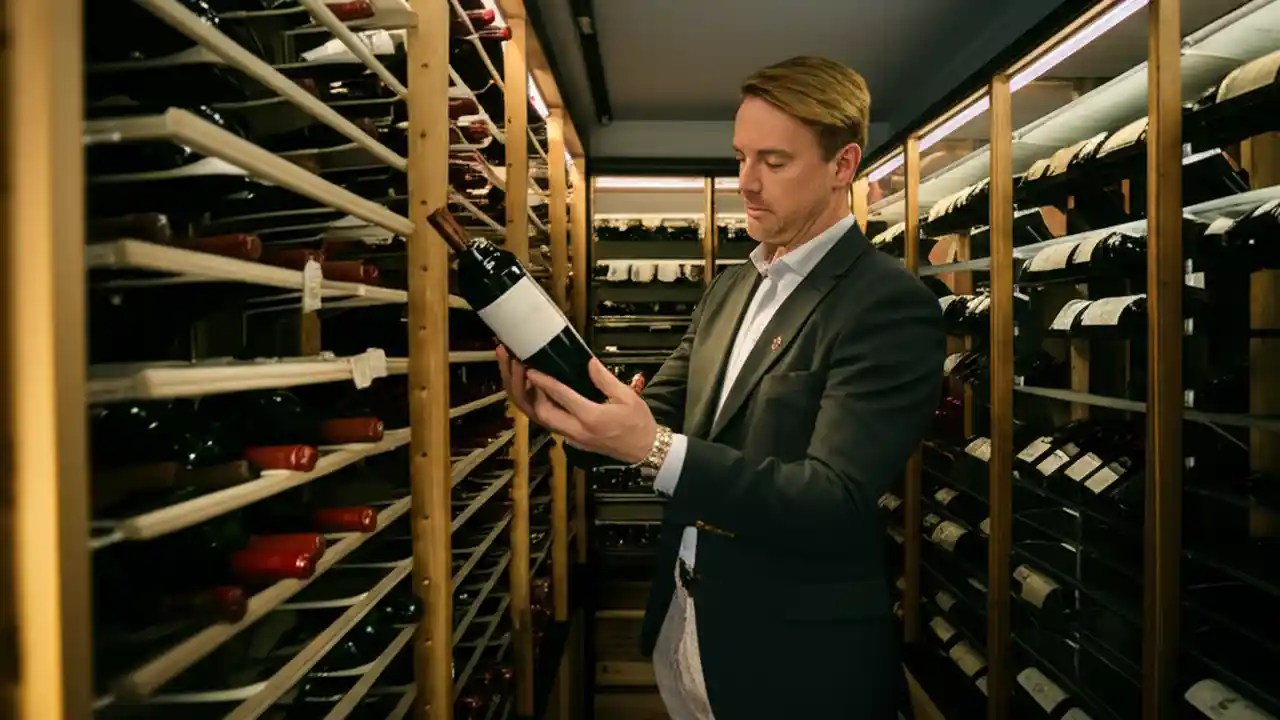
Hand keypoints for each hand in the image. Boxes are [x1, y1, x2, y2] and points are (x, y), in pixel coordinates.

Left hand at [496, 345, 656, 464]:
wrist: (644, 450)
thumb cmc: (638, 423)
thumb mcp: (627, 397)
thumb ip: (605, 380)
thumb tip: (589, 363)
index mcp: (591, 418)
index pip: (561, 397)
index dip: (543, 382)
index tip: (531, 369)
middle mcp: (577, 430)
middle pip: (542, 414)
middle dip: (528, 392)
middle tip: (524, 370)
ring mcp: (573, 437)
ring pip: (541, 420)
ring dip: (529, 400)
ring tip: (522, 379)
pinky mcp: (572, 439)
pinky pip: (549, 423)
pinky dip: (539, 408)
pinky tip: (536, 392)